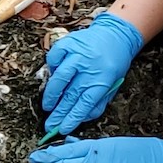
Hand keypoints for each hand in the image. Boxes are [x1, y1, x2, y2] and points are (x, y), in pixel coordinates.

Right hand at [41, 13, 144, 136]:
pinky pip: (54, 58)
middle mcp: (90, 66)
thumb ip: (98, 101)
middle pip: (71, 94)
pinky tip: (52, 78)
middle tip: (49, 124)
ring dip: (52, 95)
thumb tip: (81, 118)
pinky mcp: (68, 42)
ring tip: (47, 106)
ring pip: (60, 77)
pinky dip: (51, 69)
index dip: (72, 117)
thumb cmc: (114, 62)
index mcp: (103, 78)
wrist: (116, 34)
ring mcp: (78, 53)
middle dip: (59, 112)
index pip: (85, 103)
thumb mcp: (113, 83)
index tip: (62, 128)